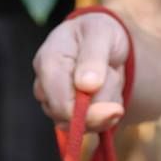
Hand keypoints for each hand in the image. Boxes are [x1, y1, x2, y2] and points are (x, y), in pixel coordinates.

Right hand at [32, 12, 129, 131]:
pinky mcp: (63, 115)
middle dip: (100, 106)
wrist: (100, 41)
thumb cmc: (97, 33)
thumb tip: (86, 85)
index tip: (116, 109)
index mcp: (47, 62)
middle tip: (114, 76)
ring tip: (108, 77)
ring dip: (104, 106)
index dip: (87, 113)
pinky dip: (103, 114)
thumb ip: (93, 57)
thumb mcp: (101, 34)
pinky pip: (87, 127)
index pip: (60, 103)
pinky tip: (107, 92)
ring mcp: (51, 103)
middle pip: (68, 118)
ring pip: (80, 124)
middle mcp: (44, 86)